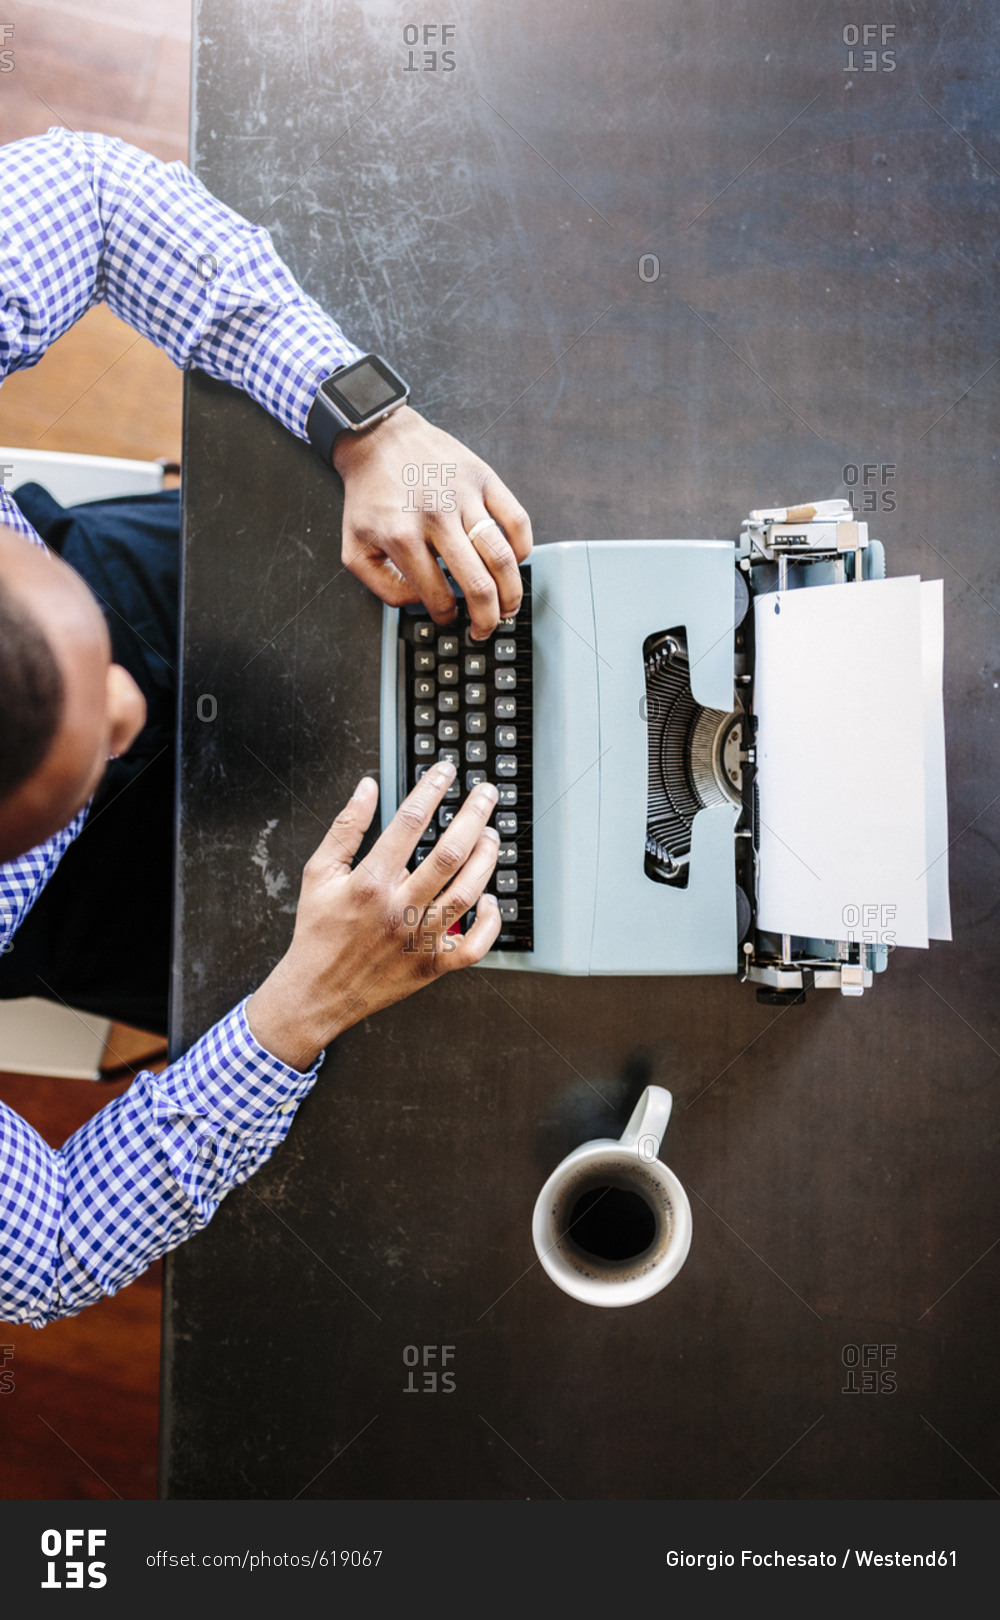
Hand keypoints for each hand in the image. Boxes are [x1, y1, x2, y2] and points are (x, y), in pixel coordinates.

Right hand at [246, 761, 500, 1070]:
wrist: (316, 992)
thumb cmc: (318, 932)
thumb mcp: (319, 873)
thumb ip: (345, 828)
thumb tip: (367, 787)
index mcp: (370, 882)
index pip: (410, 822)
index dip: (432, 789)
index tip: (445, 771)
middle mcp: (399, 909)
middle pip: (450, 854)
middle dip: (474, 816)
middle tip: (486, 794)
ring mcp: (418, 939)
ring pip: (467, 894)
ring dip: (486, 860)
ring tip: (492, 836)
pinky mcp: (431, 966)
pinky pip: (474, 946)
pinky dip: (490, 922)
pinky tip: (491, 900)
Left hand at [332, 405, 532, 639]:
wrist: (378, 438)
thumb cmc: (369, 495)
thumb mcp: (355, 548)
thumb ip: (382, 587)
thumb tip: (421, 602)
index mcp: (402, 537)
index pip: (438, 596)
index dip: (446, 617)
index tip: (449, 618)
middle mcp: (436, 518)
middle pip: (478, 584)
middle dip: (486, 618)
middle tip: (486, 628)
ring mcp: (464, 497)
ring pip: (502, 557)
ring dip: (511, 591)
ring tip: (508, 606)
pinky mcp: (484, 478)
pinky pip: (517, 520)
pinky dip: (522, 548)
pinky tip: (514, 561)